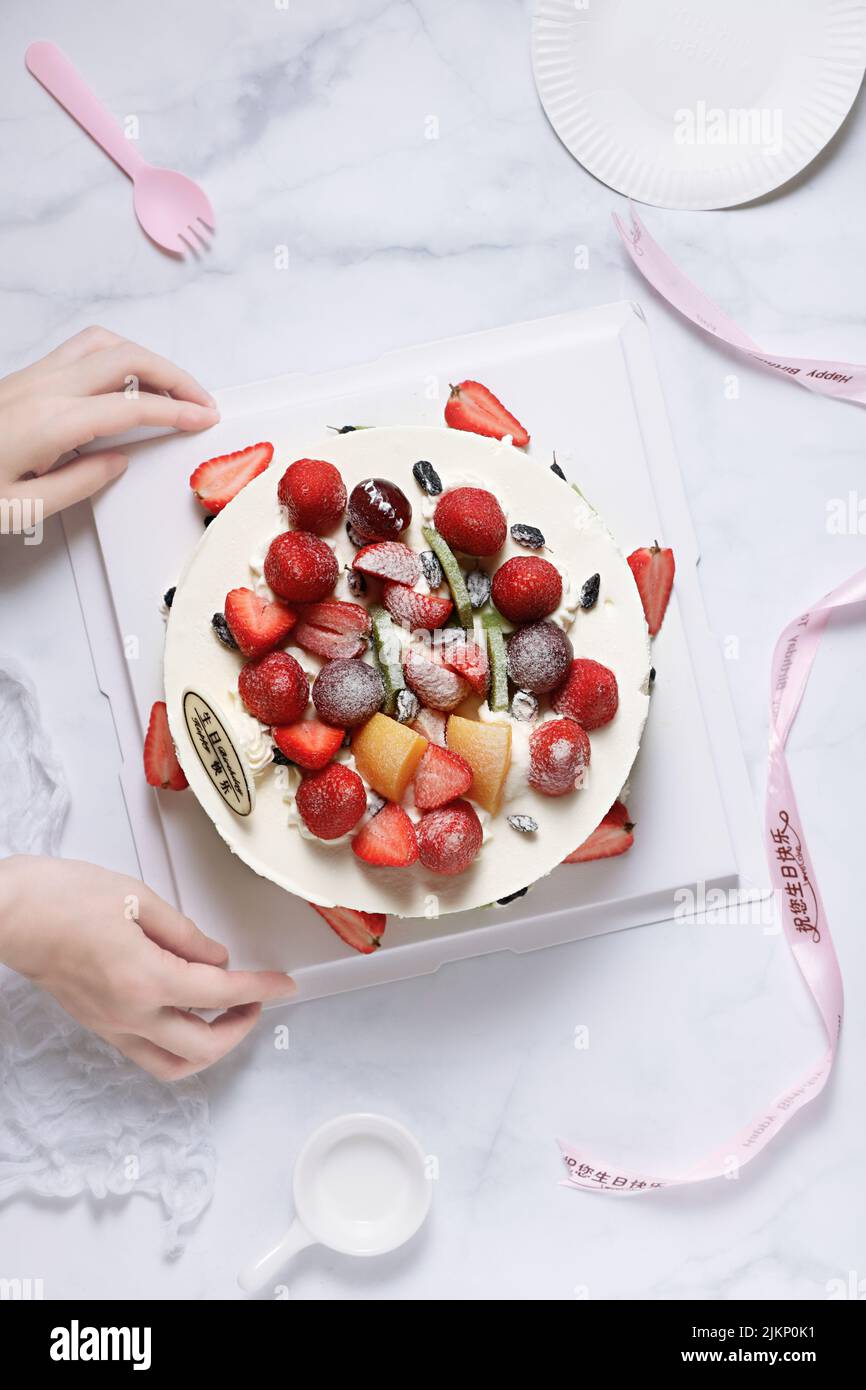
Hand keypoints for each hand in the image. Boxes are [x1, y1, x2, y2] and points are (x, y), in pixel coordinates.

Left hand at [0, 326, 218, 517]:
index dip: (177, 411)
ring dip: (147, 360)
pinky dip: (119, 358)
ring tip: (171, 388)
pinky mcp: (24, 377)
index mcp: (51, 423)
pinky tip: (128, 382)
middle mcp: (44, 388)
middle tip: (201, 401)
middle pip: (127, 358)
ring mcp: (32, 376)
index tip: (204, 419)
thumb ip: (80, 483)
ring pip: (105, 344)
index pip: (132, 405)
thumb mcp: (24, 509)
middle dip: (174, 375)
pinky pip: (82, 350)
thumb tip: (117, 461)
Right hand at [0, 856, 295, 1079]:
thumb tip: (215, 957)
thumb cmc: (61, 898)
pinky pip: (146, 1052)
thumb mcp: (139, 899)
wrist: (12, 913)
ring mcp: (111, 1025)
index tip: (283, 984)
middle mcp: (130, 1014)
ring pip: (172, 1065)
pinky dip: (177, 1043)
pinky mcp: (98, 1024)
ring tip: (228, 1016)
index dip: (261, 988)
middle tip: (259, 1000)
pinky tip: (187, 1015)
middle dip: (241, 1028)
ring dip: (210, 1048)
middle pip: (203, 1047)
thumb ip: (186, 934)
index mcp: (146, 980)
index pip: (220, 994)